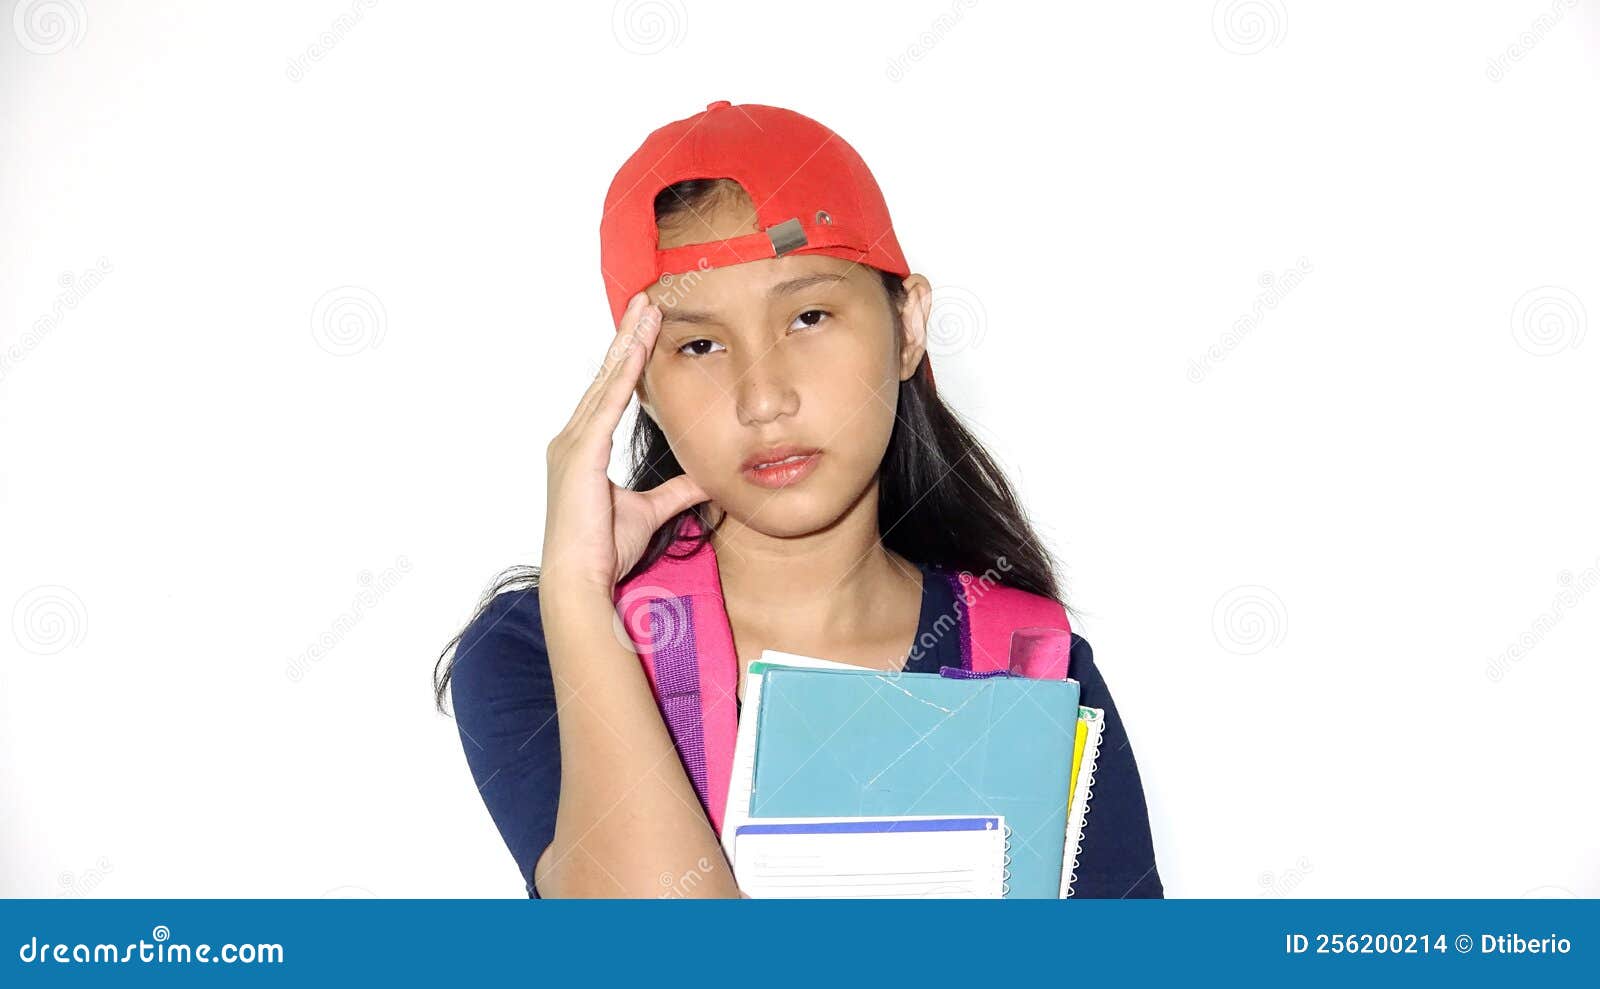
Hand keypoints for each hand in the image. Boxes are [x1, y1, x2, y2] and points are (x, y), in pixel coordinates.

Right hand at [540, 291, 709, 598]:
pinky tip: (637, 348)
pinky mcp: (581, 454)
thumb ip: (677, 491)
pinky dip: (623, 374)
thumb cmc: (604, 549)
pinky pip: (607, 404)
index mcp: (584, 448)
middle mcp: (573, 438)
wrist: (581, 578)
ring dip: (627, 343)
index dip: (628, 357)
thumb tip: (705, 479)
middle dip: (627, 336)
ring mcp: (573, 443)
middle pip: (606, 376)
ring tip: (646, 309)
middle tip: (645, 300)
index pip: (611, 391)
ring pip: (607, 381)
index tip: (645, 326)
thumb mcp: (651, 511)